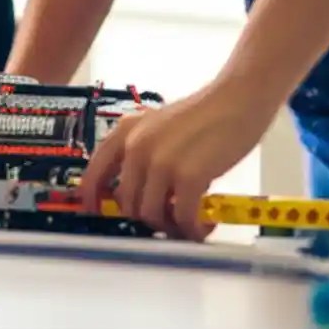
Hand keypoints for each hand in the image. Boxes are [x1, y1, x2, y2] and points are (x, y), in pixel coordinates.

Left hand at [79, 81, 276, 240]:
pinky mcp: (188, 176)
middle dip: (147, 220)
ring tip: (190, 225)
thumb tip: (140, 196)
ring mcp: (160, 163)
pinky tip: (204, 226)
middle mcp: (136, 148)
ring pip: (151, 215)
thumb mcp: (158, 129)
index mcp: (125, 133)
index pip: (94, 173)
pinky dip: (192, 229)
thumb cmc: (203, 115)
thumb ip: (143, 155)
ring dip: (171, 228)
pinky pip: (182, 218)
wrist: (237, 99)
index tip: (96, 215)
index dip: (91, 200)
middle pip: (127, 203)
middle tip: (169, 223)